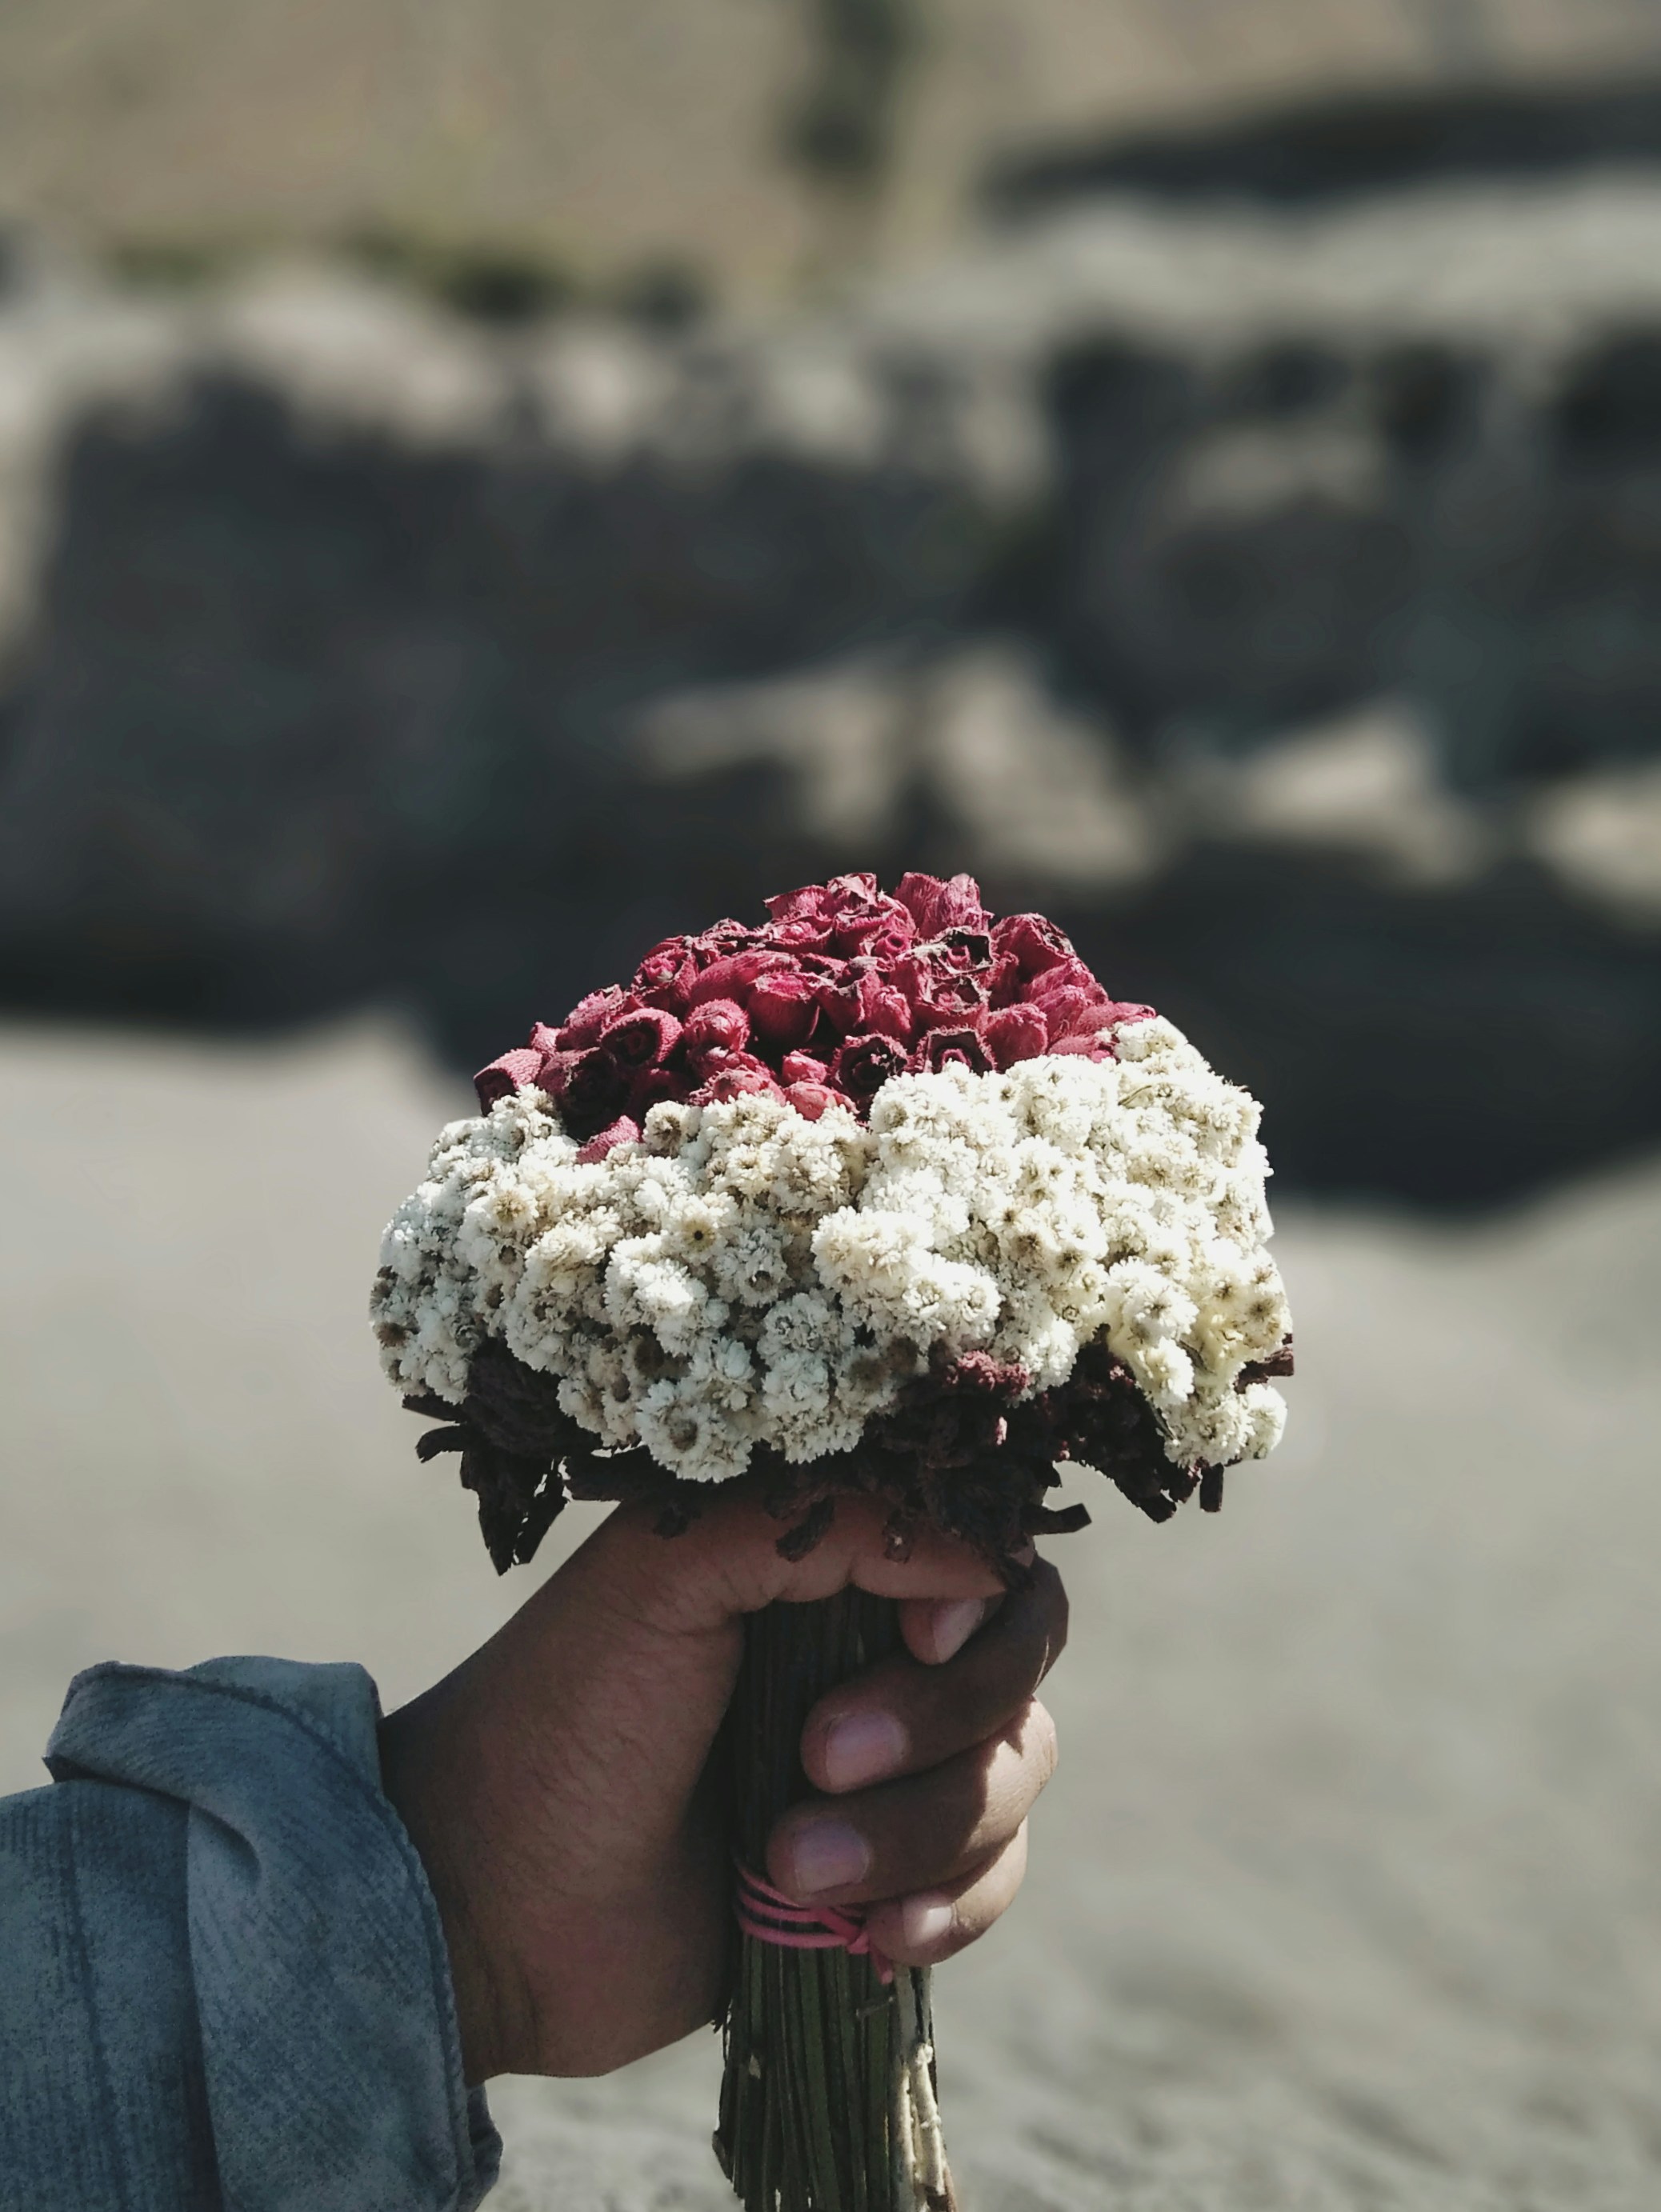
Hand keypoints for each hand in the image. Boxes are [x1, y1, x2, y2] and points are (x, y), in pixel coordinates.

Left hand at [378, 1486, 1067, 2081]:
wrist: (486, 1909)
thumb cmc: (562, 1716)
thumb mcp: (672, 1570)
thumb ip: (832, 1522)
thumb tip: (988, 1561)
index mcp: (824, 1561)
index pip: (987, 1552)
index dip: (978, 1604)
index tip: (910, 1639)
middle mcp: (870, 1650)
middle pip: (1017, 1669)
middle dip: (936, 1725)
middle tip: (814, 1758)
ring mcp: (884, 1771)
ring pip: (1011, 1780)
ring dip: (913, 1831)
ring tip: (785, 1865)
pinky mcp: (882, 1879)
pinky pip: (991, 1881)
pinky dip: (947, 1908)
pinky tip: (864, 1934)